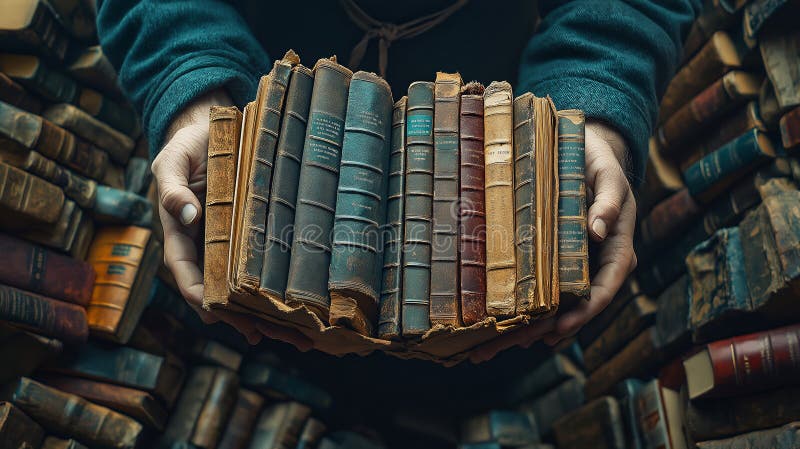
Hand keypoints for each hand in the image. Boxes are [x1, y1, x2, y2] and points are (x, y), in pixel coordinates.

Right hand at [153, 90, 311, 350]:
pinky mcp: (249, 238)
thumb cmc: (187, 147)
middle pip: (220, 293)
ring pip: (243, 289)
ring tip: (296, 336)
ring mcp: (227, 247)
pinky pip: (260, 269)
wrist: (210, 132)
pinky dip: (275, 290)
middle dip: (241, 318)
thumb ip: (172, 188)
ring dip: (266, 313)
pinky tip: (297, 310)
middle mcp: (205, 249)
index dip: (200, 297)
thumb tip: (185, 213)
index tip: (216, 315)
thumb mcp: (171, 162)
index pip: (188, 275)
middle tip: (269, 335)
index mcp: (181, 236)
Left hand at [470, 120, 636, 362]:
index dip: (582, 314)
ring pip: (548, 306)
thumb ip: (608, 202)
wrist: (585, 153)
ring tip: (483, 351)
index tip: (559, 329)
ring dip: (518, 330)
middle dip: (537, 333)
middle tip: (504, 349)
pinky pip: (535, 289)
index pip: (601, 291)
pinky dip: (516, 308)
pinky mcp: (550, 262)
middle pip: (569, 310)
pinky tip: (491, 325)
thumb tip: (597, 231)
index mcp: (615, 253)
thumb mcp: (609, 177)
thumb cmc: (600, 165)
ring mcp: (571, 268)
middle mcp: (592, 267)